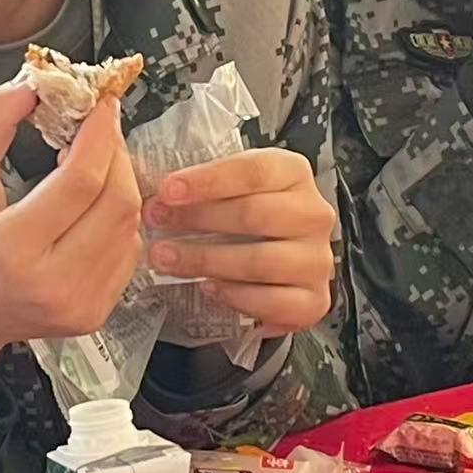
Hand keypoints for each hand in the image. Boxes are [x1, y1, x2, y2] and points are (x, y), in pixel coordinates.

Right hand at [0, 85, 141, 362]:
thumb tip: (35, 84)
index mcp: (10, 251)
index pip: (81, 182)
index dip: (99, 134)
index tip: (100, 102)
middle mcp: (52, 285)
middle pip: (117, 202)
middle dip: (115, 152)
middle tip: (97, 125)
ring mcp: (78, 306)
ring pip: (129, 224)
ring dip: (119, 179)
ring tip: (90, 158)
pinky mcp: (94, 314)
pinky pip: (127, 249)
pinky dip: (116, 214)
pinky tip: (88, 201)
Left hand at [143, 148, 334, 335]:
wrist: (283, 265)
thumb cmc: (249, 217)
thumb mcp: (233, 189)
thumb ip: (204, 185)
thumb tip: (155, 191)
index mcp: (293, 174)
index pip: (253, 171)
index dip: (207, 180)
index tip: (167, 190)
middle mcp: (313, 214)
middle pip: (253, 214)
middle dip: (197, 219)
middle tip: (156, 223)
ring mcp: (317, 260)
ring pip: (258, 260)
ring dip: (205, 260)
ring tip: (166, 258)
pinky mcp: (313, 300)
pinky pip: (270, 302)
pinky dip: (234, 296)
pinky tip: (206, 287)